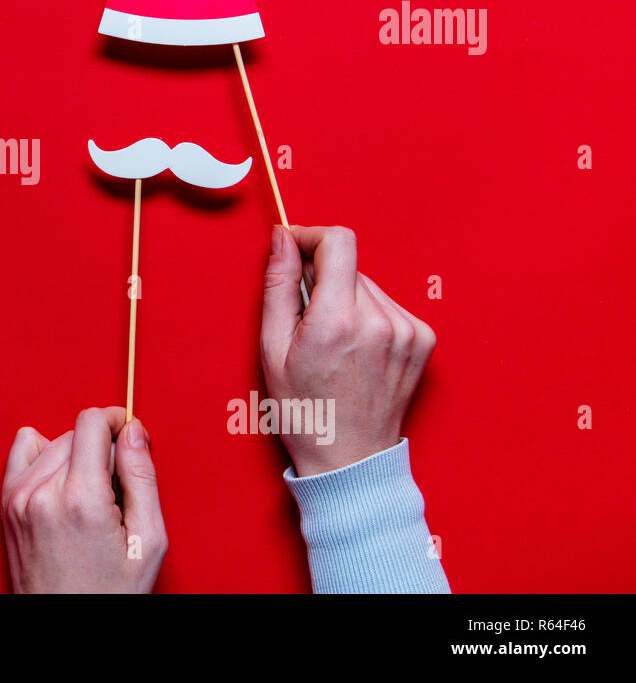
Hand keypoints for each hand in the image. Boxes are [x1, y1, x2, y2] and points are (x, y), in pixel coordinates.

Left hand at [0, 406, 166, 592]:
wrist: (65, 627)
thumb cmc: (108, 593)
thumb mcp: (148, 541)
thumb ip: (142, 477)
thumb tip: (133, 432)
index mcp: (80, 499)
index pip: (91, 422)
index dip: (116, 422)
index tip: (128, 435)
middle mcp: (42, 493)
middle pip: (75, 433)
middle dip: (100, 450)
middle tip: (115, 489)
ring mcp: (18, 497)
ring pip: (52, 443)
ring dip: (75, 457)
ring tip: (89, 497)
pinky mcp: (6, 503)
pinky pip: (23, 451)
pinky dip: (44, 457)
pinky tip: (61, 483)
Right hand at [262, 226, 436, 476]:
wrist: (350, 458)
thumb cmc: (305, 410)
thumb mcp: (273, 348)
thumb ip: (279, 285)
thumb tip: (282, 238)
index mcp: (339, 321)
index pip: (338, 241)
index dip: (311, 236)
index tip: (294, 249)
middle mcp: (381, 321)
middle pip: (348, 266)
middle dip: (323, 281)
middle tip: (308, 322)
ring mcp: (408, 330)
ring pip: (367, 285)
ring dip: (346, 300)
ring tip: (334, 343)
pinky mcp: (423, 339)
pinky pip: (388, 305)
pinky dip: (369, 317)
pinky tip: (357, 350)